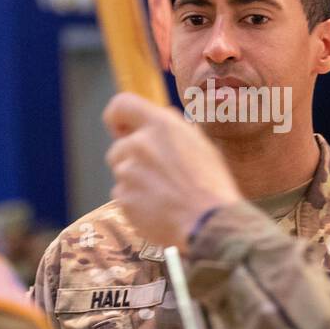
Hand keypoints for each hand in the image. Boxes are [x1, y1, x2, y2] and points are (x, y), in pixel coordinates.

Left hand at [103, 92, 241, 248]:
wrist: (210, 222)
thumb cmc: (212, 183)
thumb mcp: (201, 144)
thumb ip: (174, 128)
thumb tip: (161, 119)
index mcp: (161, 125)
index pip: (122, 105)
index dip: (117, 118)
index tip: (122, 131)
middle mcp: (139, 144)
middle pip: (118, 148)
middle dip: (131, 159)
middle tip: (158, 175)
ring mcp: (128, 172)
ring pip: (121, 173)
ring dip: (135, 181)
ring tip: (163, 194)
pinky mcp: (123, 198)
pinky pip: (122, 196)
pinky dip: (135, 202)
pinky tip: (158, 208)